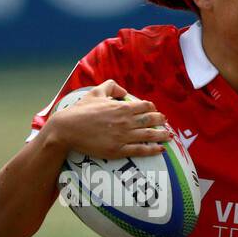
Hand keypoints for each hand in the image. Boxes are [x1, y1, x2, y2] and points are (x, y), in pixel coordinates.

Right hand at [43, 80, 171, 159]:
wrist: (68, 129)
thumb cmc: (80, 110)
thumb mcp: (95, 92)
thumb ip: (111, 86)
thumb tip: (124, 91)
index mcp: (121, 107)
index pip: (144, 106)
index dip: (152, 108)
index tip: (155, 111)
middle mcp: (125, 121)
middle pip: (150, 120)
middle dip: (161, 121)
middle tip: (166, 122)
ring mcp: (122, 136)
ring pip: (149, 135)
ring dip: (162, 135)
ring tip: (170, 136)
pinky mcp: (118, 150)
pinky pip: (140, 150)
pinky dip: (153, 150)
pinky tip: (161, 150)